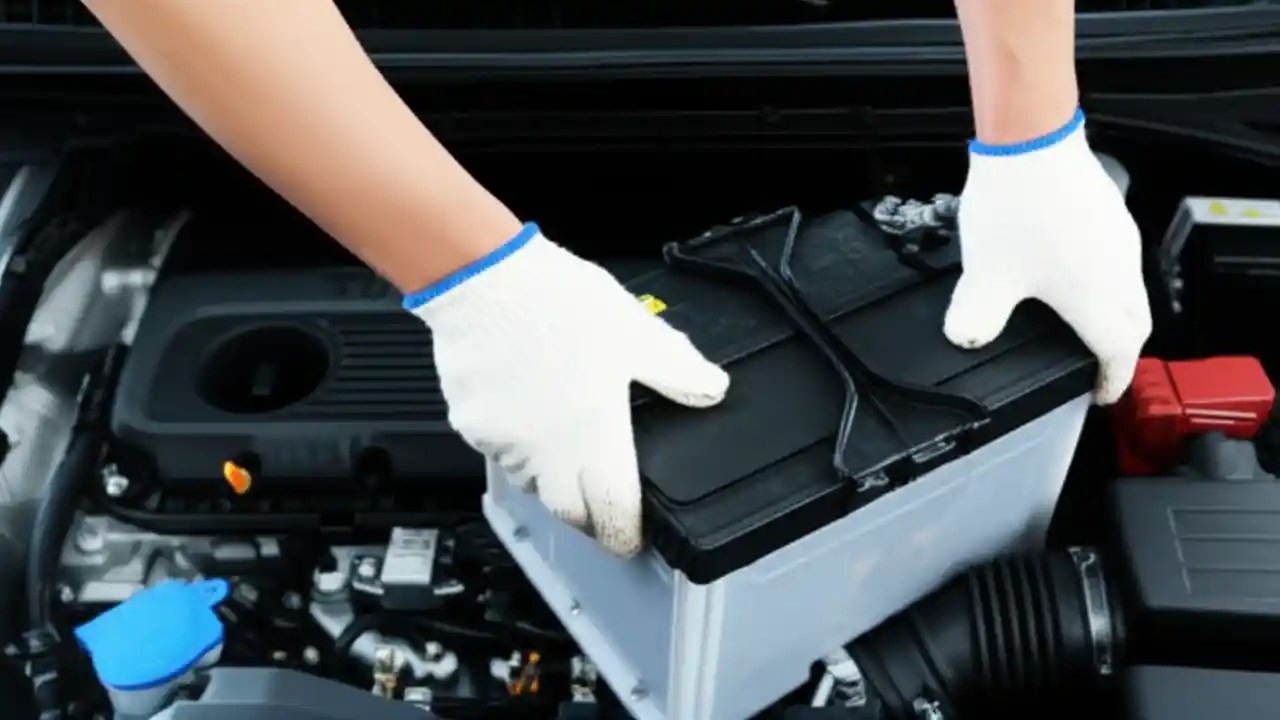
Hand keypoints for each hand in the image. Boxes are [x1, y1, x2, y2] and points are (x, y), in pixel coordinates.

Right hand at [409, 225, 729, 555]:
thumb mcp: (636, 330)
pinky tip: (525, 406)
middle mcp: (547, 453)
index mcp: (594, 438)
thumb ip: (677, 368)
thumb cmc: (557, 303)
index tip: (631, 539)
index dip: (624, 535)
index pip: (612, 515)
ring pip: (530, 482)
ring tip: (564, 439)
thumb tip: (712, 389)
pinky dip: (514, 443)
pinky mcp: (470, 424)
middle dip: (588, 512)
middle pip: (567, 511)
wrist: (485, 277)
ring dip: (549, 476)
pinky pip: (497, 450)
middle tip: (600, 497)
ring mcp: (505, 442)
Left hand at [943, 111, 1151, 403]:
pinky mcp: (1109, 212)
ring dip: (1116, 314)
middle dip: (1120, 350)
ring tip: (1086, 325)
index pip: (1120, 350)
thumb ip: (975, 317)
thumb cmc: (1016, 206)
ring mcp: (1119, 238)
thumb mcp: (986, 275)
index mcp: (1098, 297)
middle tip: (1097, 364)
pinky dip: (1106, 282)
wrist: (1030, 138)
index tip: (1101, 393)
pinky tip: (1071, 274)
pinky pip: (1118, 260)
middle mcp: (1120, 270)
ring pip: (1130, 290)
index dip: (1112, 378)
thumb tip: (966, 339)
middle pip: (1136, 322)